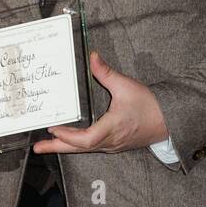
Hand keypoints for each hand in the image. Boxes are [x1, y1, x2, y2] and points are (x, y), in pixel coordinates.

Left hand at [33, 51, 168, 154]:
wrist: (168, 121)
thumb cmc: (149, 105)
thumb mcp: (127, 86)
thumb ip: (107, 73)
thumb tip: (93, 56)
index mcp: (112, 127)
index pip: (85, 139)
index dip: (68, 136)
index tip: (53, 128)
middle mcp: (109, 141)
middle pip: (78, 149)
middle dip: (56, 147)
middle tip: (36, 148)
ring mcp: (111, 145)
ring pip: (83, 149)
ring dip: (64, 147)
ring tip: (45, 145)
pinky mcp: (113, 145)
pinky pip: (90, 147)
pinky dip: (76, 145)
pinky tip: (67, 141)